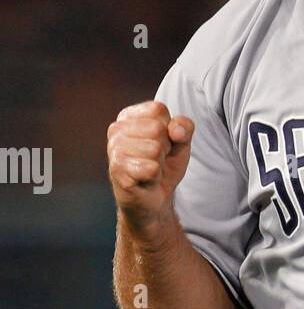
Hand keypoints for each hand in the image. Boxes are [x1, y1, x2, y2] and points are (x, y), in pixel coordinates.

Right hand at [107, 101, 193, 235]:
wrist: (154, 199)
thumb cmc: (164, 166)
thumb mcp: (181, 142)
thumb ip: (184, 127)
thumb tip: (175, 130)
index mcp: (129, 116)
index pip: (158, 109)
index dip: (170, 129)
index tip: (163, 143)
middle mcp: (116, 129)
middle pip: (157, 129)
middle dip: (165, 148)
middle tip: (156, 159)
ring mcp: (114, 149)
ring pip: (154, 149)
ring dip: (159, 163)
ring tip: (151, 169)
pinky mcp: (117, 170)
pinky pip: (151, 168)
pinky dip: (154, 177)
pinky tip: (145, 180)